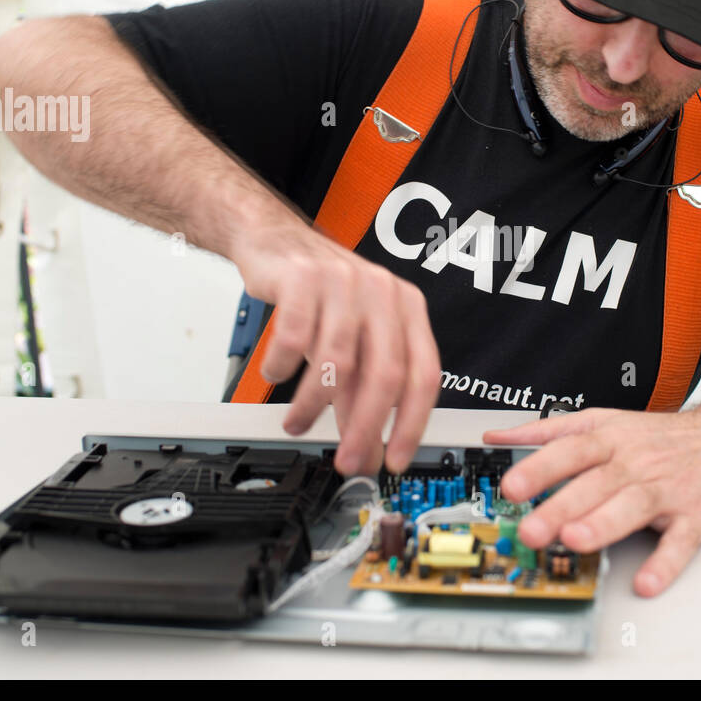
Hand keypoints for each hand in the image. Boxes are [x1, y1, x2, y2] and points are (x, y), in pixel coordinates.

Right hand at [235, 223, 439, 475]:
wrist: (277, 241)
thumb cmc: (322, 294)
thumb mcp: (354, 338)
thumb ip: (363, 390)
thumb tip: (369, 448)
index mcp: (407, 308)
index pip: (423, 375)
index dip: (411, 423)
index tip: (395, 459)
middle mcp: (382, 293)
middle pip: (385, 374)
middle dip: (365, 427)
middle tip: (348, 459)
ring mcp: (344, 282)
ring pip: (337, 362)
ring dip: (313, 405)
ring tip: (297, 423)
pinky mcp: (303, 278)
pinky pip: (294, 338)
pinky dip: (282, 366)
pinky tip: (276, 374)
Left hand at [482, 403, 700, 596]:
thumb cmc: (659, 437)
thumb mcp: (604, 421)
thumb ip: (549, 431)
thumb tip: (497, 435)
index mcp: (609, 440)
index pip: (569, 450)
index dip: (540, 468)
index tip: (512, 486)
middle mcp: (634, 464)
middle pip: (595, 483)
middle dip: (561, 506)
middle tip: (532, 529)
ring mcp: (665, 491)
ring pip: (632, 507)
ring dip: (604, 524)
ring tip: (576, 541)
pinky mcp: (694, 517)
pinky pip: (679, 543)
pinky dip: (664, 563)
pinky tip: (645, 580)